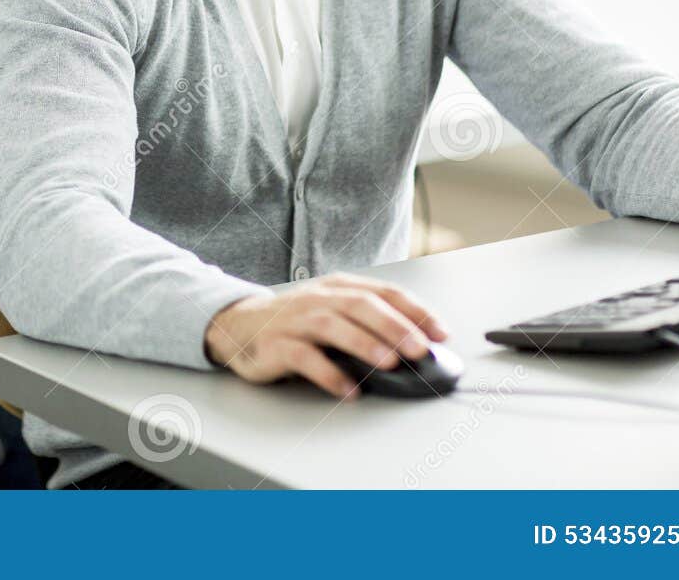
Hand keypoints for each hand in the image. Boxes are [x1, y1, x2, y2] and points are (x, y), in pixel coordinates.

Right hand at [203, 273, 448, 398]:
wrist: (237, 325)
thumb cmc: (295, 322)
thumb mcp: (332, 312)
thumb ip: (368, 324)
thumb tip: (418, 346)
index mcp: (338, 287)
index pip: (383, 292)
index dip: (415, 311)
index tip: (441, 332)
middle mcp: (318, 299)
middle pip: (360, 306)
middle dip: (395, 327)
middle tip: (420, 349)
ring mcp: (295, 320)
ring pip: (333, 326)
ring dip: (365, 344)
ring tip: (389, 364)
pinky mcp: (276, 345)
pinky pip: (305, 357)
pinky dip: (329, 374)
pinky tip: (349, 390)